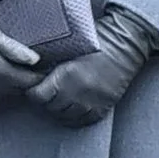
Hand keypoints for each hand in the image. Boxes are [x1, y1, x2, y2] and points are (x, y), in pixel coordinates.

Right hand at [0, 9, 42, 95]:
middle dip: (25, 84)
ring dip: (11, 91)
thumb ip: (13, 48)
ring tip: (12, 78)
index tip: (45, 72)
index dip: (39, 77)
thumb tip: (36, 60)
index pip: (28, 81)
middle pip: (17, 92)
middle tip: (29, 73)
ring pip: (4, 99)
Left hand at [27, 5, 158, 128]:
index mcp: (68, 74)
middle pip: (52, 108)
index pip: (39, 96)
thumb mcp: (68, 46)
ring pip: (67, 116)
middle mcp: (81, 91)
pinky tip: (72, 107)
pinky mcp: (107, 104)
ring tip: (57, 99)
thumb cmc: (96, 37)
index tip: (33, 86)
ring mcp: (95, 100)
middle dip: (45, 100)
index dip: (33, 92)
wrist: (128, 40)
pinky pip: (86, 120)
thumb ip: (50, 60)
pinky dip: (76, 116)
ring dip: (59, 109)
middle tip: (44, 92)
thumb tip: (30, 70)